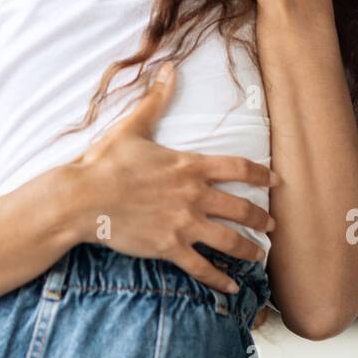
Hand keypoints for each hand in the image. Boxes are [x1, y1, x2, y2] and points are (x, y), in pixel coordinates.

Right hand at [67, 62, 276, 294]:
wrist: (83, 198)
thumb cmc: (105, 162)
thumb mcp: (133, 127)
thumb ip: (156, 101)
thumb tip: (168, 69)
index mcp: (189, 165)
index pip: (237, 168)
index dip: (260, 174)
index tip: (275, 180)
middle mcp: (193, 195)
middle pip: (241, 208)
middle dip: (261, 218)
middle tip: (273, 226)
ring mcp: (183, 224)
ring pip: (228, 241)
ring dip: (249, 249)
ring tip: (260, 256)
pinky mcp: (169, 247)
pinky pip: (201, 268)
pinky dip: (219, 280)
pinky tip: (231, 287)